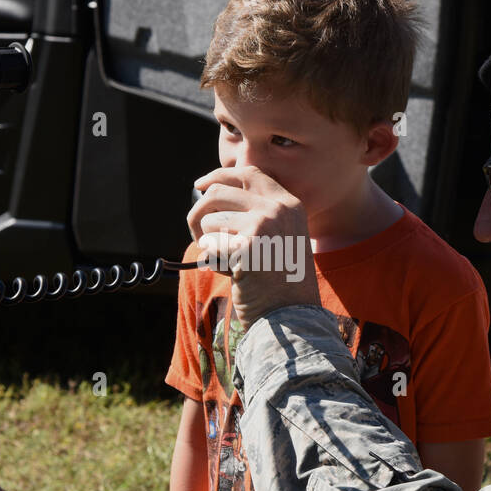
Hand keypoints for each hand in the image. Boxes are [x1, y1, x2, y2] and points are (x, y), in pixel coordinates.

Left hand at [187, 166, 321, 325]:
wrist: (292, 316)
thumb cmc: (279, 283)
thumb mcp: (280, 239)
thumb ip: (256, 215)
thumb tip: (210, 195)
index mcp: (289, 204)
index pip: (248, 174)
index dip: (219, 176)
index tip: (199, 185)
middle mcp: (278, 209)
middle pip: (218, 193)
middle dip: (198, 215)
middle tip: (198, 237)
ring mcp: (264, 225)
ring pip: (209, 221)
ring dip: (209, 245)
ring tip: (231, 264)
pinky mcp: (247, 246)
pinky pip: (209, 247)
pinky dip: (213, 264)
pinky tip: (235, 276)